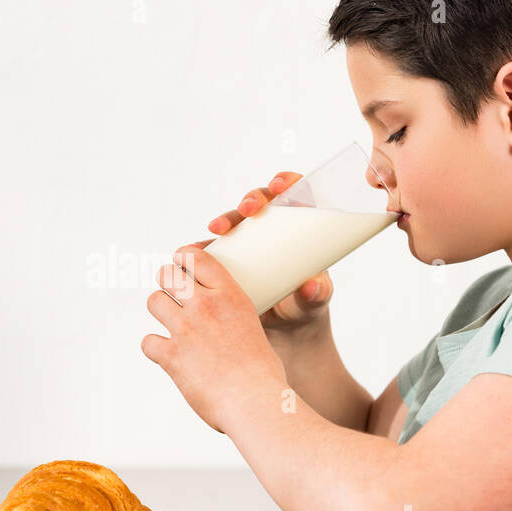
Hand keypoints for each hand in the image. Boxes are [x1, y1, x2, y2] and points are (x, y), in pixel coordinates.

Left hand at [141, 245, 287, 433]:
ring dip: (160, 311)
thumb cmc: (262, 374)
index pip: (196, 257)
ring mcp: (185, 329)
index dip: (183, 257)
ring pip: (154, 301)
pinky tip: (168, 356)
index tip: (181, 264)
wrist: (255, 402)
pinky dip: (156, 349)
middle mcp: (205, 306)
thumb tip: (222, 322)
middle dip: (167, 282)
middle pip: (167, 273)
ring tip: (171, 323)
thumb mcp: (253, 328)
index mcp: (230, 295)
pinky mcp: (171, 355)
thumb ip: (232, 317)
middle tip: (174, 296)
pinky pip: (148, 342)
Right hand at [205, 171, 334, 336]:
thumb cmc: (304, 305)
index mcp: (298, 229)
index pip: (295, 193)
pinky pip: (213, 248)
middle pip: (260, 203)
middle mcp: (271, 229)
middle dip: (251, 199)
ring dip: (225, 220)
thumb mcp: (314, 301)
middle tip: (247, 209)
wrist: (283, 328)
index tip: (279, 186)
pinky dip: (202, 247)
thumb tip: (312, 286)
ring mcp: (247, 243)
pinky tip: (194, 250)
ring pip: (235, 221)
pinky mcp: (228, 259)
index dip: (286, 182)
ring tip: (217, 229)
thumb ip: (317, 295)